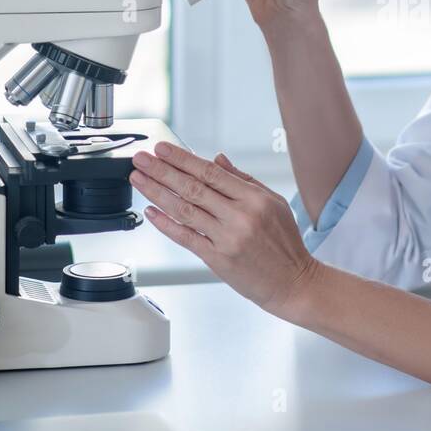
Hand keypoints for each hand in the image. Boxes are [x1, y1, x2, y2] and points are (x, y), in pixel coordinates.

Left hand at [128, 141, 318, 316]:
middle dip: (162, 171)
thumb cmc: (285, 243)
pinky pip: (185, 237)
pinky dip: (165, 224)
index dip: (183, 159)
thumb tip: (217, 159)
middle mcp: (239, 216)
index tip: (163, 149)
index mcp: (254, 198)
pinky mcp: (217, 258)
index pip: (211, 172)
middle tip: (142, 159)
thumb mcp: (274, 203)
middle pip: (193, 188)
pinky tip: (151, 211)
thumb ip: (244, 180)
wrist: (292, 281)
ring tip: (138, 180)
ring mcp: (226, 238)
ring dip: (157, 192)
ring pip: (184, 210)